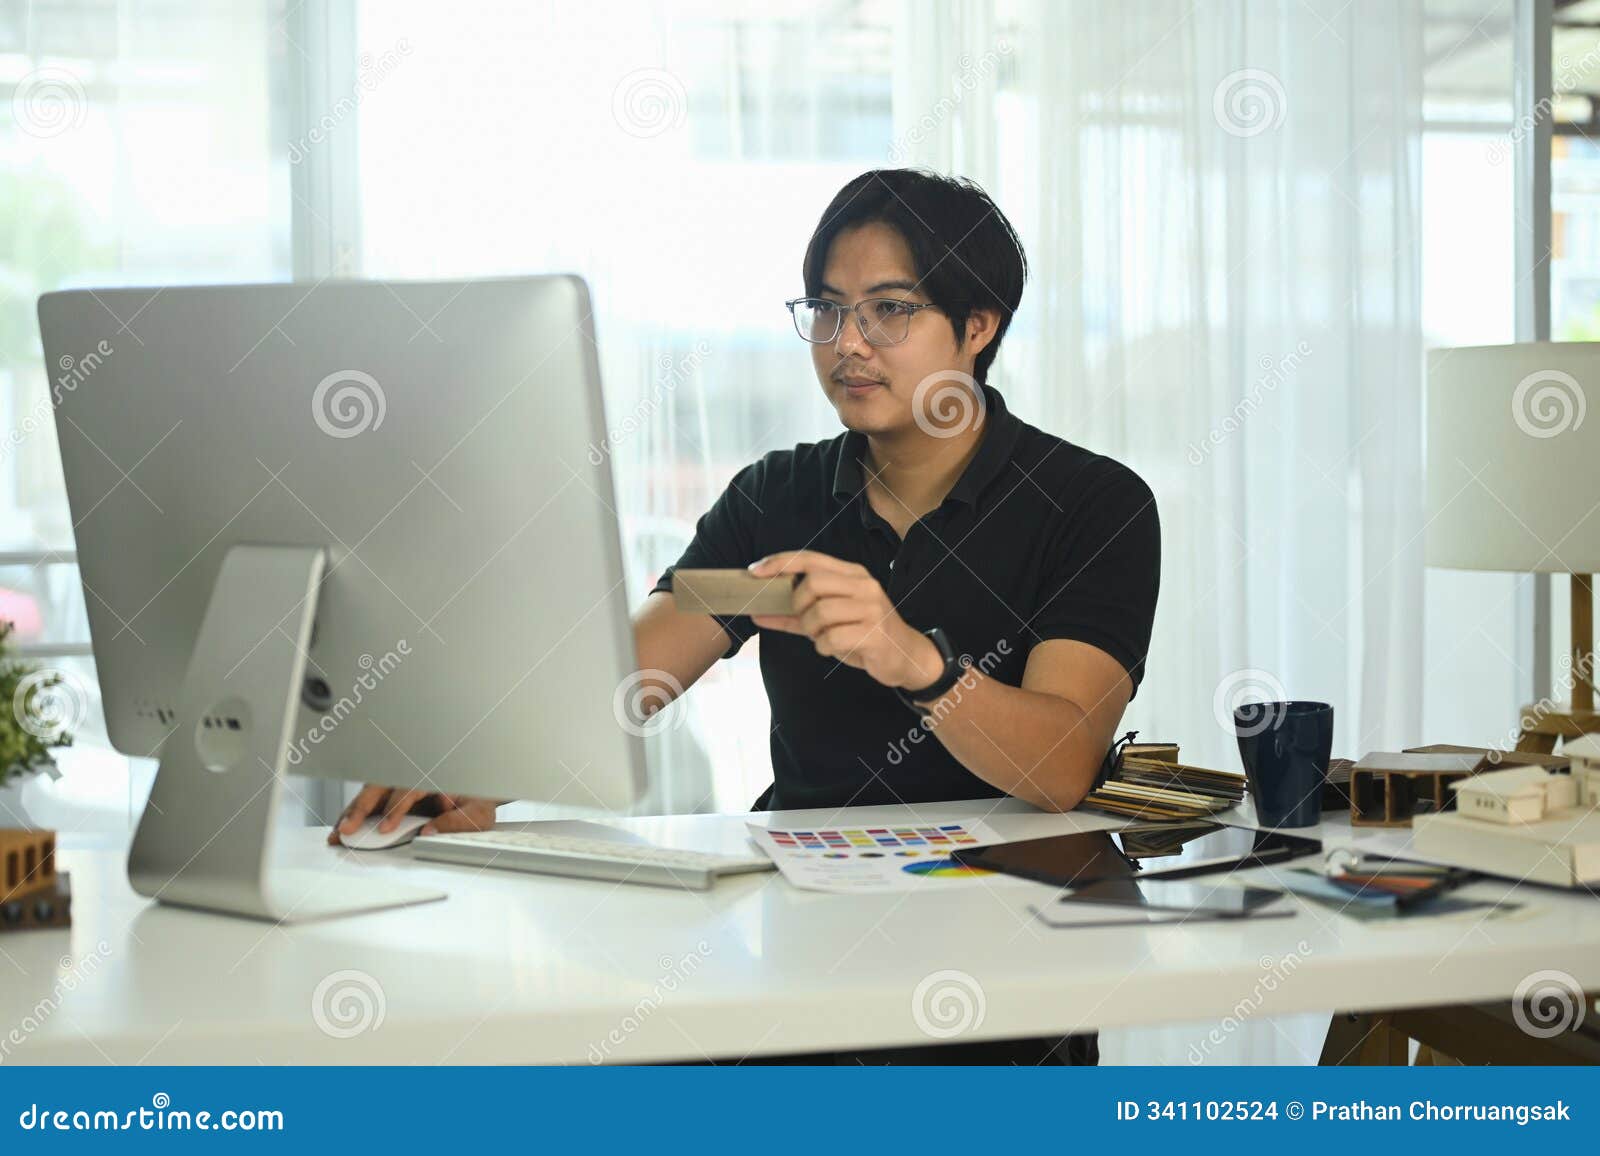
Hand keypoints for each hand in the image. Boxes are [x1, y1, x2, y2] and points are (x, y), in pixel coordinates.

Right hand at [327, 783, 501, 843]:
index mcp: (435, 777)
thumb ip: (457, 822)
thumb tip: (429, 832)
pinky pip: (369, 802)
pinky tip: (341, 827)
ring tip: (338, 832)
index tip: (386, 828)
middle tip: (348, 828)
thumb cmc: (478, 802)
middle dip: (362, 808)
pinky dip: (353, 814)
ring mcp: (400, 785)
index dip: (395, 809)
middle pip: (380, 786)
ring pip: (370, 792)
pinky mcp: (391, 795)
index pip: (409, 789)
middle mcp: (413, 777)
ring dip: (352, 812)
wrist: (481, 791)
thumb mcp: (478, 814)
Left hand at [747, 550, 943, 690]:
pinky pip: (831, 638)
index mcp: (852, 574)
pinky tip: (833, 648)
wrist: (905, 656)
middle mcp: (864, 585)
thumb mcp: (829, 621)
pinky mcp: (875, 633)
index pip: (810, 559)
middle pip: (813, 583)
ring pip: (820, 612)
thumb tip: (758, 614)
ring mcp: (871, 608)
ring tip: (822, 637)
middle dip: (798, 604)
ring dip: (811, 630)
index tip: (754, 571)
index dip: (779, 563)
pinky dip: (823, 647)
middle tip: (803, 618)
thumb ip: (795, 616)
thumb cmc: (863, 634)